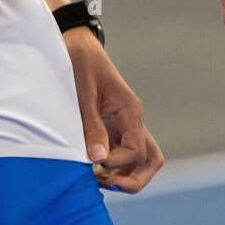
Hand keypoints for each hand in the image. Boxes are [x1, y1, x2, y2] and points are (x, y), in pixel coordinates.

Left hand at [65, 30, 163, 193]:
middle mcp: (132, 118)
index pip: (137, 151)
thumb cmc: (78, 61)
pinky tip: (92, 166)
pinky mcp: (113, 123)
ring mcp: (124, 122)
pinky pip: (122, 150)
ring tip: (96, 177)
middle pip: (150, 159)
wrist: (75, 41)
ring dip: (123, 174)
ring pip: (139, 158)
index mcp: (130, 110)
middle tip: (106, 183)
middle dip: (133, 179)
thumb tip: (98, 159)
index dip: (118, 163)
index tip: (94, 162)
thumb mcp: (83, 93)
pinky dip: (113, 164)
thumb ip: (92, 125)